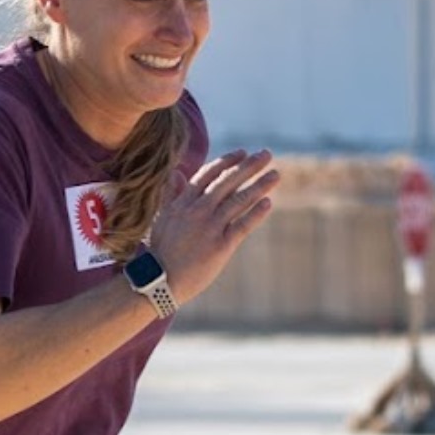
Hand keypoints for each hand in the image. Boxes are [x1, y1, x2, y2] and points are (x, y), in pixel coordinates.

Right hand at [144, 149, 280, 303]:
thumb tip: (176, 172)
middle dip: (249, 166)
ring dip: (259, 185)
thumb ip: (171, 194)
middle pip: (228, 182)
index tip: (242, 153)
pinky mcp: (221, 246)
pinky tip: (268, 202)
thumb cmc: (160, 251)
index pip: (208, 174)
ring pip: (239, 200)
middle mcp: (198, 211)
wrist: (160, 280)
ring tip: (275, 175)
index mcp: (183, 203)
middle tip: (266, 154)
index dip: (227, 162)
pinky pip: (243, 225)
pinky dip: (256, 213)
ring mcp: (210, 227)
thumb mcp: (162, 218)